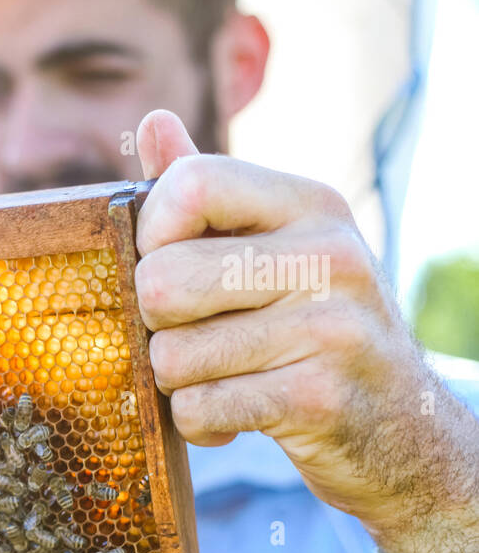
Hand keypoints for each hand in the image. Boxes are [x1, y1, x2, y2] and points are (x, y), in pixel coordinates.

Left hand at [134, 109, 478, 552]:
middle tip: (194, 337)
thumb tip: (152, 122)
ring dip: (178, 383)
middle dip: (156, 325)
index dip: (150, 236)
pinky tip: (236, 417)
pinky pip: (199, 408)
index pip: (189, 186)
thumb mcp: (275, 248)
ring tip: (223, 378)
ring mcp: (331, 328)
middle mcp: (330, 255)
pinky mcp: (319, 398)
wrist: (403, 430)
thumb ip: (208, 191)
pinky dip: (200, 424)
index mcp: (311, 204)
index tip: (168, 266)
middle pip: (163, 281)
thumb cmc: (313, 328)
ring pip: (172, 355)